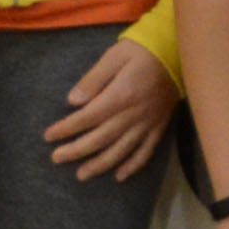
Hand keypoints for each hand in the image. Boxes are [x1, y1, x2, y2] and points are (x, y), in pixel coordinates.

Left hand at [48, 37, 178, 179]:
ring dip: (100, 165)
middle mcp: (133, 115)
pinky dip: (133, 166)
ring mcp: (147, 124)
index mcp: (120, 96)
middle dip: (76, 150)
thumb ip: (93, 80)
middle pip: (100, 139)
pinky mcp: (158, 128)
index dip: (67, 128)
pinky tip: (119, 176)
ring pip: (121, 151)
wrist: (179, 54)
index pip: (87, 117)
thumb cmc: (142, 52)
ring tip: (81, 175)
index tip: (49, 136)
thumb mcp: (114, 56)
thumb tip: (72, 101)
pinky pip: (146, 152)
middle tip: (56, 159)